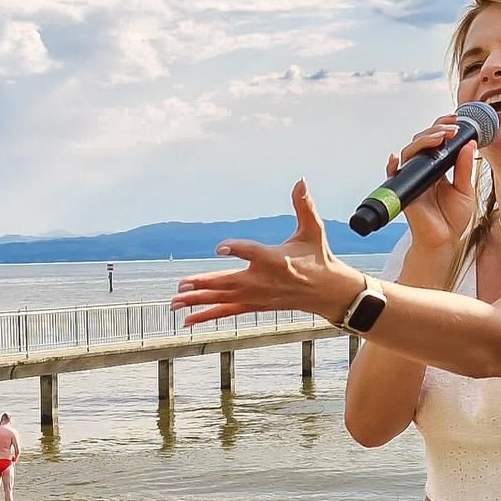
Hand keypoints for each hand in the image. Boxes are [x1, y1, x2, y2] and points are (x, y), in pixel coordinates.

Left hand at [170, 180, 351, 329]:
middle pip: (228, 282)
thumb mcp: (313, 230)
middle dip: (203, 284)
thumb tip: (300, 180)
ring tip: (174, 303)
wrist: (326, 292)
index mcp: (275, 259)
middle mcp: (262, 281)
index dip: (237, 249)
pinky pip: (226, 312)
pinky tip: (186, 320)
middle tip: (181, 285)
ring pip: (222, 299)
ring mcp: (256, 295)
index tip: (220, 246)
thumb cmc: (318, 257)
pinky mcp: (253, 304)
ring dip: (197, 301)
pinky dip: (206, 316)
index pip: (253, 253)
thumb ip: (304, 206)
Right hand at [395, 113, 479, 249]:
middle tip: (451, 129)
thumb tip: (470, 144)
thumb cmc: (452, 218)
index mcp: (438, 167)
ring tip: (440, 137)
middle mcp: (424, 170)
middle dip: (436, 130)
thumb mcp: (465, 190)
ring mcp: (413, 179)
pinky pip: (394, 176)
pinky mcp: (406, 192)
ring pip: (409, 152)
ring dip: (423, 141)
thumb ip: (464, 168)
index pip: (437, 141)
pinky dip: (393, 167)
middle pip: (422, 142)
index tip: (457, 120)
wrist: (444, 241)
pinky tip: (396, 159)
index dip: (444, 127)